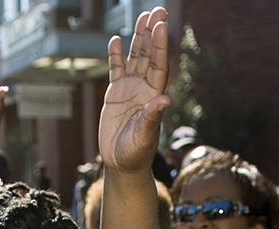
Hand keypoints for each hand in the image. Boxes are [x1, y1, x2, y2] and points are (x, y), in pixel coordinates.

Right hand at [99, 7, 170, 173]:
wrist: (121, 164)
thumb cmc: (136, 154)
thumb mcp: (144, 137)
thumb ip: (152, 118)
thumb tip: (163, 99)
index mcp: (153, 96)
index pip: (158, 65)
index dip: (159, 46)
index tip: (160, 26)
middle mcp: (144, 89)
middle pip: (149, 55)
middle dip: (151, 33)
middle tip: (156, 10)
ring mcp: (129, 90)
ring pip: (135, 58)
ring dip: (138, 38)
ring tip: (142, 16)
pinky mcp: (115, 95)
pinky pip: (116, 70)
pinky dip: (116, 55)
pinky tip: (117, 40)